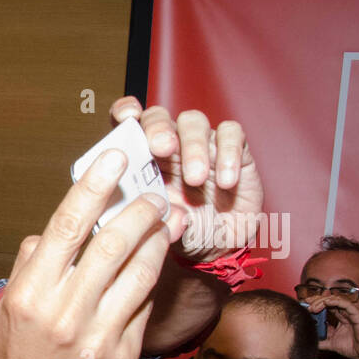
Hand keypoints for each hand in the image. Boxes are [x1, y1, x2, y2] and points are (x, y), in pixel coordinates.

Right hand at [0, 147, 168, 358]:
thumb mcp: (7, 310)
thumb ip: (28, 268)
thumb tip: (47, 232)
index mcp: (30, 293)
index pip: (67, 226)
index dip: (96, 185)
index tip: (115, 158)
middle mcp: (63, 312)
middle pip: (112, 244)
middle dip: (139, 211)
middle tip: (154, 195)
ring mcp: (96, 336)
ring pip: (139, 272)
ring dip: (158, 240)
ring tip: (166, 221)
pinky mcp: (123, 356)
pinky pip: (145, 307)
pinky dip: (152, 280)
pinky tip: (157, 263)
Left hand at [109, 97, 263, 262]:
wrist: (215, 246)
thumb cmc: (179, 230)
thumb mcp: (154, 224)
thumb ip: (144, 211)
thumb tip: (142, 203)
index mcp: (142, 158)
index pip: (129, 124)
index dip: (125, 112)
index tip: (126, 117)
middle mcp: (170, 145)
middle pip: (159, 117)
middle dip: (158, 127)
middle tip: (161, 148)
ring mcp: (201, 144)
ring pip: (193, 122)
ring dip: (193, 146)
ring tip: (195, 179)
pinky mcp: (233, 150)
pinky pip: (232, 135)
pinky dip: (228, 154)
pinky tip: (225, 181)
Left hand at [304, 294, 358, 358]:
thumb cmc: (353, 349)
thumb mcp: (331, 344)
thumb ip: (321, 341)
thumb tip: (309, 341)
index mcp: (341, 319)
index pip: (327, 307)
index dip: (315, 304)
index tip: (304, 306)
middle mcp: (346, 314)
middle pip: (330, 301)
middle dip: (316, 300)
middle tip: (306, 303)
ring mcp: (352, 314)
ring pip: (336, 300)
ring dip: (323, 301)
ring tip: (313, 307)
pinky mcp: (358, 315)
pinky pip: (346, 304)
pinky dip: (335, 302)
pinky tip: (325, 303)